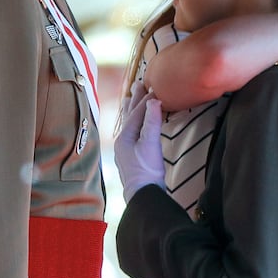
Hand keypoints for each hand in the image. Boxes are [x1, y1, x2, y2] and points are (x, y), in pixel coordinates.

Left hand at [114, 82, 165, 200]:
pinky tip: (138, 127)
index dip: (146, 100)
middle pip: (129, 115)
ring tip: (132, 99)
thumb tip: (153, 101)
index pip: (136, 112)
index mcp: (125, 136)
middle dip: (135, 100)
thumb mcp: (151, 144)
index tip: (155, 86)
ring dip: (133, 110)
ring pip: (129, 124)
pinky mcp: (131, 157)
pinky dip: (136, 124)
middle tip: (139, 84)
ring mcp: (126, 150)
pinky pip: (133, 133)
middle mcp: (122, 141)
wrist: (143, 194)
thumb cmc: (147, 170)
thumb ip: (152, 122)